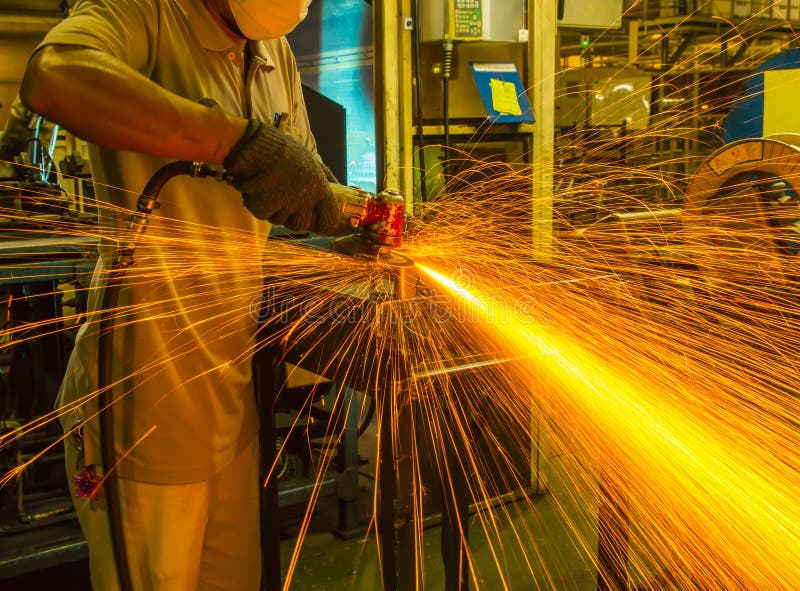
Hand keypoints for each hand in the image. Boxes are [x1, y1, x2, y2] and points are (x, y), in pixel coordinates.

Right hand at [223, 119, 338, 233]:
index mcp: (320, 189)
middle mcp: (304, 200)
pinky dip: (259, 205)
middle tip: (286, 203)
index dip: (324, 224)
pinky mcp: (264, 207)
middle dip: (293, 218)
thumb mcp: (312, 161)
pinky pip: (264, 215)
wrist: (255, 145)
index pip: (329, 220)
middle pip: (301, 225)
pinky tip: (258, 189)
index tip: (320, 223)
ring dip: (275, 210)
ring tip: (271, 189)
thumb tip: (342, 188)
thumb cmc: (285, 152)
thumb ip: (327, 178)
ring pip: (280, 221)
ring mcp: (284, 205)